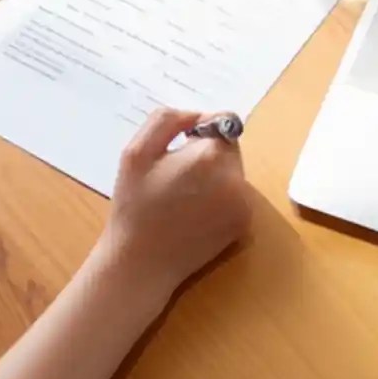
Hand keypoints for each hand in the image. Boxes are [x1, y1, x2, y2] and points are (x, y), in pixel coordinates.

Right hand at [100, 109, 251, 298]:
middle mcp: (236, 178)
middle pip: (229, 148)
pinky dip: (220, 199)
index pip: (221, 123)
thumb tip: (199, 116)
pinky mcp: (243, 225)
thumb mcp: (136, 152)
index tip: (179, 149)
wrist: (140, 263)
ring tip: (183, 198)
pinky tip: (193, 214)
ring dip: (214, 177)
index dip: (199, 133)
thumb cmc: (134, 205)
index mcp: (210, 156)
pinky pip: (236, 197)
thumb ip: (168, 120)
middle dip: (206, 155)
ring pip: (233, 172)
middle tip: (175, 178)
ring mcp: (243, 204)